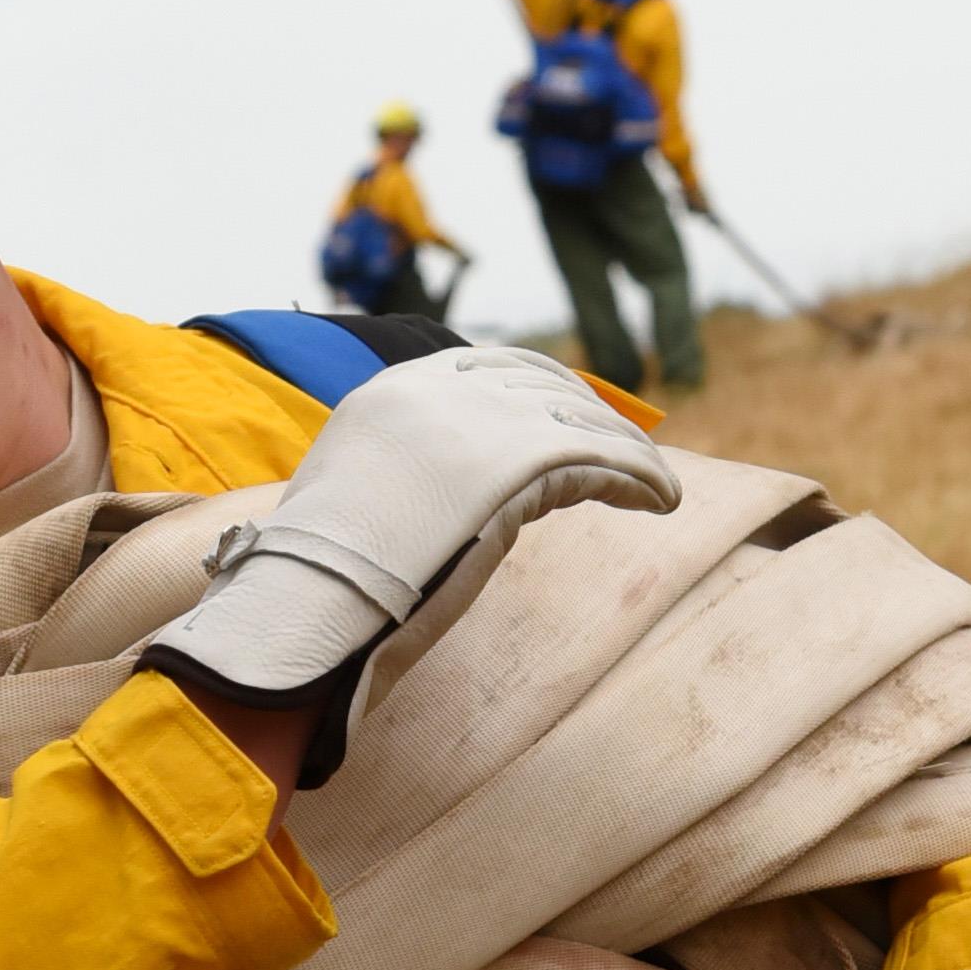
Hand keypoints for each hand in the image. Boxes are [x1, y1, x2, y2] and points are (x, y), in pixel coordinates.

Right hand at [159, 345, 674, 776]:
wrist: (307, 602)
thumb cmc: (312, 584)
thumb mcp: (343, 502)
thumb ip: (388, 480)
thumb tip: (412, 506)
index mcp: (391, 392)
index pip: (485, 367)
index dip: (538, 389)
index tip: (565, 416)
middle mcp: (439, 392)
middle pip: (541, 384)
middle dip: (589, 413)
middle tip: (623, 450)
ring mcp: (481, 421)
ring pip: (582, 419)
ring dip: (627, 451)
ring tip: (655, 486)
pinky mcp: (521, 463)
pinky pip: (603, 459)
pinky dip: (640, 478)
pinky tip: (663, 501)